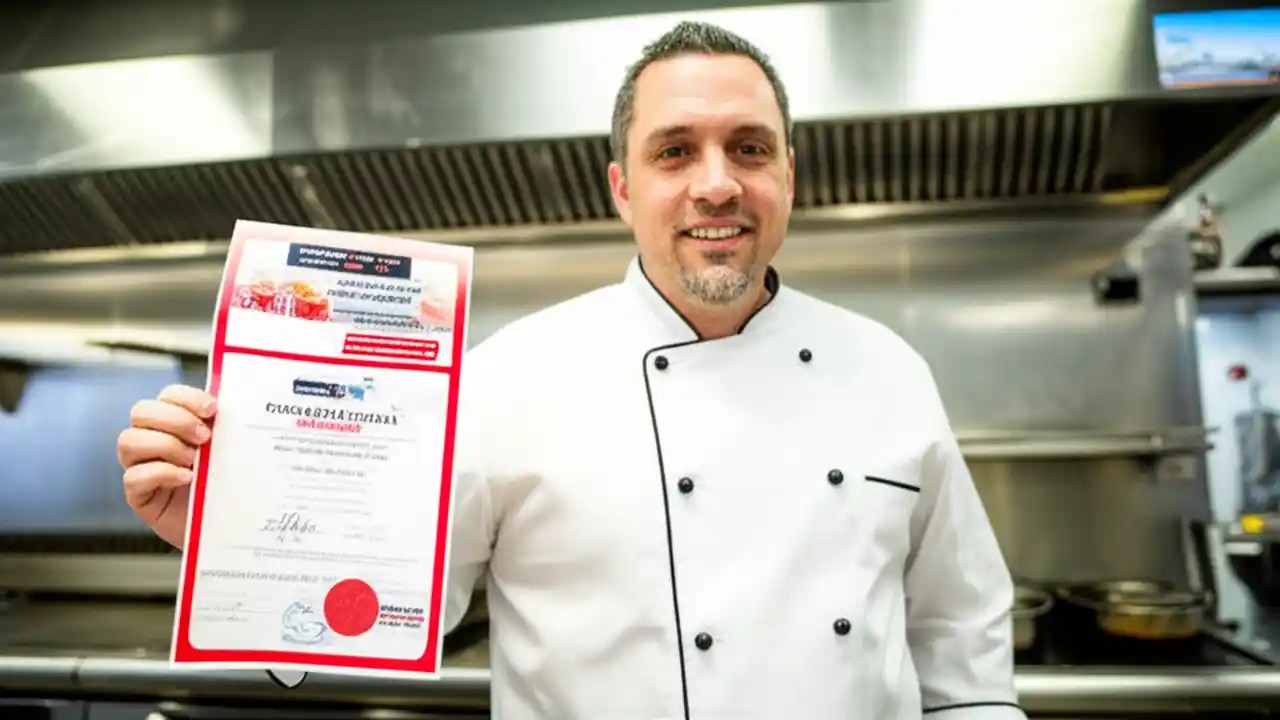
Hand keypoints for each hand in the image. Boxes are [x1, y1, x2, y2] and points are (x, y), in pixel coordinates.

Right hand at [118, 384, 216, 548]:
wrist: (228, 526)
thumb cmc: (229, 484)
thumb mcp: (231, 451)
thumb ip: (227, 428)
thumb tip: (237, 405)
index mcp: (175, 423)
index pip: (168, 395)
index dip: (186, 397)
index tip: (212, 409)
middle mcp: (152, 440)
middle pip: (142, 411)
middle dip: (175, 420)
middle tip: (204, 437)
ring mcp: (141, 466)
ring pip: (129, 440)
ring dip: (166, 445)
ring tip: (194, 461)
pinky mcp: (138, 495)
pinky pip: (134, 477)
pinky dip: (161, 472)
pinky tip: (186, 478)